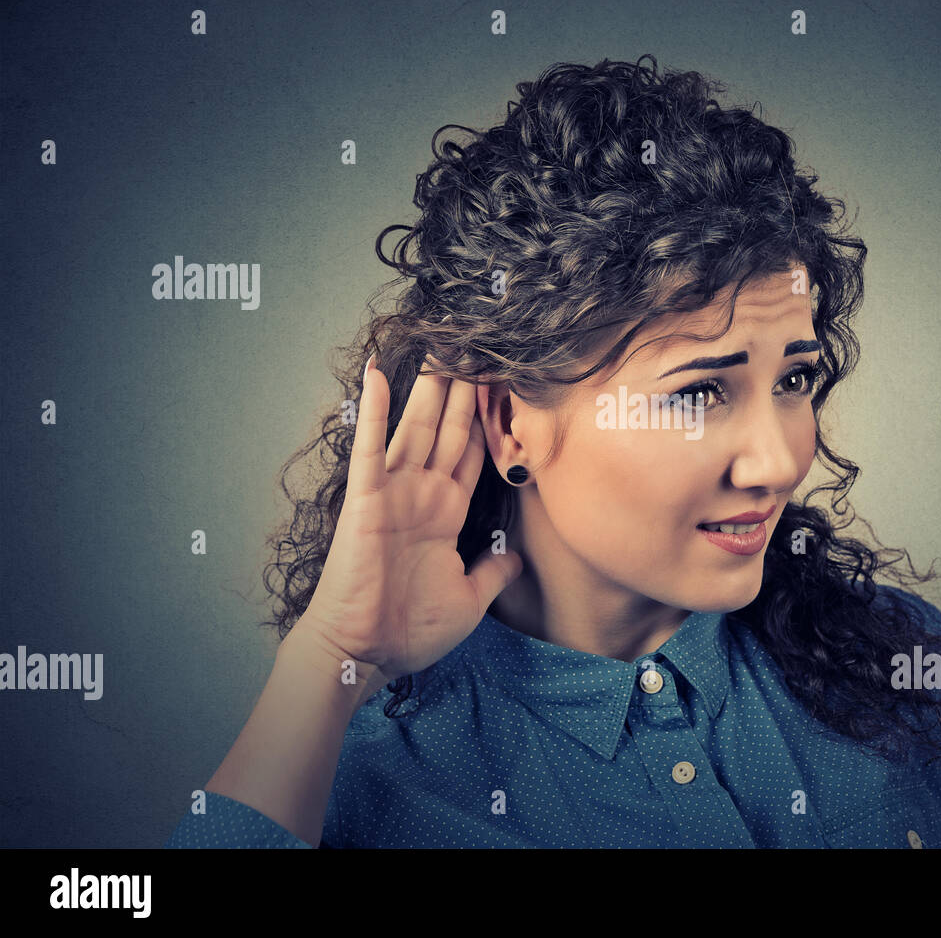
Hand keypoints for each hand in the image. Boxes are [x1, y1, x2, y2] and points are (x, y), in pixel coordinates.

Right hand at [295, 353, 521, 683]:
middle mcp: (423, 495)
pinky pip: (371, 448)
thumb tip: (517, 557)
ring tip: (443, 345)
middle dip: (463, 391)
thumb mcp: (470, 599)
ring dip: (430, 388)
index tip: (502, 387)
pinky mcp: (367, 499)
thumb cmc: (410, 632)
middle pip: (449, 430)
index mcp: (447, 514)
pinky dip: (375, 412)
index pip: (473, 455)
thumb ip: (493, 572)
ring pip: (418, 428)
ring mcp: (395, 493)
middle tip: (476, 347)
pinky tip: (380, 375)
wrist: (363, 654)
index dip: (488, 422)